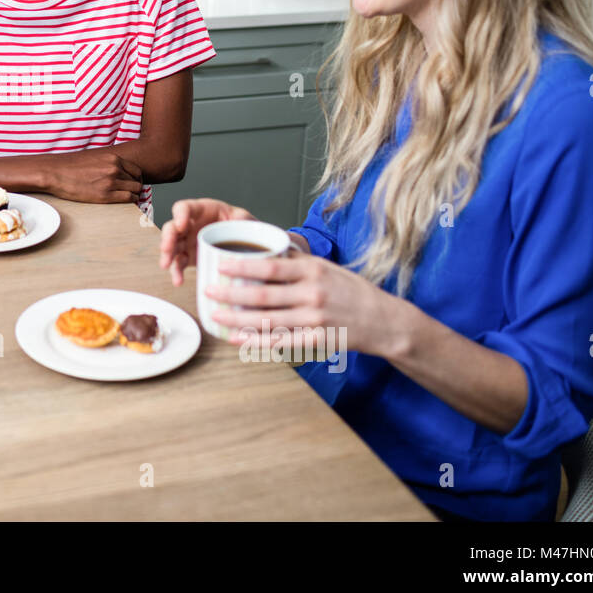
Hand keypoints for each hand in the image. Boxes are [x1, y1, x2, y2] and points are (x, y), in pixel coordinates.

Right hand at [45, 150, 143, 202]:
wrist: (54, 172)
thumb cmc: (70, 166)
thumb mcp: (93, 157)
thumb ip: (107, 162)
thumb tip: (115, 170)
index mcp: (112, 158)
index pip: (136, 170)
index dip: (136, 178)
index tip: (132, 183)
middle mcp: (114, 169)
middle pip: (137, 181)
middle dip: (135, 187)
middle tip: (130, 193)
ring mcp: (110, 182)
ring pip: (135, 190)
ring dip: (134, 194)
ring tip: (127, 198)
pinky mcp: (104, 195)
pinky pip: (128, 198)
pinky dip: (130, 200)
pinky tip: (124, 201)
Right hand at [158, 198, 256, 285]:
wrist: (243, 244)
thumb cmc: (239, 225)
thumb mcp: (243, 218)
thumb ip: (242, 218)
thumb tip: (239, 220)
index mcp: (201, 211)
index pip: (184, 208)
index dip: (180, 215)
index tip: (181, 225)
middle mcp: (190, 225)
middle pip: (172, 228)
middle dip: (167, 238)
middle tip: (166, 248)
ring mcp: (187, 242)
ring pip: (171, 247)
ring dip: (167, 256)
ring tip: (166, 265)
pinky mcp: (189, 258)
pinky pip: (179, 264)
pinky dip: (177, 273)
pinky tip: (178, 280)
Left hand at [205, 251, 406, 358]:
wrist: (384, 321)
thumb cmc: (352, 291)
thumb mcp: (328, 268)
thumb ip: (298, 262)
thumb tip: (268, 249)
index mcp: (313, 271)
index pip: (270, 268)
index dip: (242, 267)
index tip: (220, 265)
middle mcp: (312, 295)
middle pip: (263, 296)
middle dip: (231, 294)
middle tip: (207, 291)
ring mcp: (314, 320)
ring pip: (267, 321)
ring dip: (237, 319)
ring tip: (215, 315)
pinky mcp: (317, 341)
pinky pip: (280, 342)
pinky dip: (256, 341)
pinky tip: (237, 338)